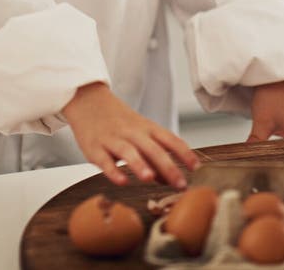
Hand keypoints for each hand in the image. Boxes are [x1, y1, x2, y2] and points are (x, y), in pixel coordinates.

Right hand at [61, 82, 198, 187]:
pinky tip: (122, 181)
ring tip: (150, 179)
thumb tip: (168, 179)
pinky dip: (113, 171)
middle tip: (180, 184)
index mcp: (146, 127)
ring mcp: (112, 139)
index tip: (195, 167)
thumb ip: (153, 155)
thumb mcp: (139, 131)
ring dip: (140, 165)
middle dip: (168, 166)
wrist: (88, 99)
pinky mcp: (94, 148)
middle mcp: (132, 132)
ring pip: (128, 152)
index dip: (183, 152)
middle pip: (152, 148)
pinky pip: (104, 160)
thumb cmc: (117, 120)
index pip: (169, 139)